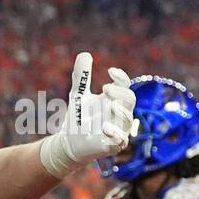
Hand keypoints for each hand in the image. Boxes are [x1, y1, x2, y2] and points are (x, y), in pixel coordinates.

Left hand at [44, 53, 136, 175]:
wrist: (69, 142)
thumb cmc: (78, 118)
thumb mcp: (78, 95)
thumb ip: (82, 77)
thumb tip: (84, 54)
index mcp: (114, 100)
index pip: (124, 86)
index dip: (121, 77)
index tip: (110, 70)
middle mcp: (120, 114)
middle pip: (129, 100)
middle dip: (120, 93)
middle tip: (106, 88)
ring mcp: (119, 129)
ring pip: (128, 119)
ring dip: (121, 111)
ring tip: (110, 104)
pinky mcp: (112, 145)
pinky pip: (120, 140)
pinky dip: (115, 133)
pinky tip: (106, 126)